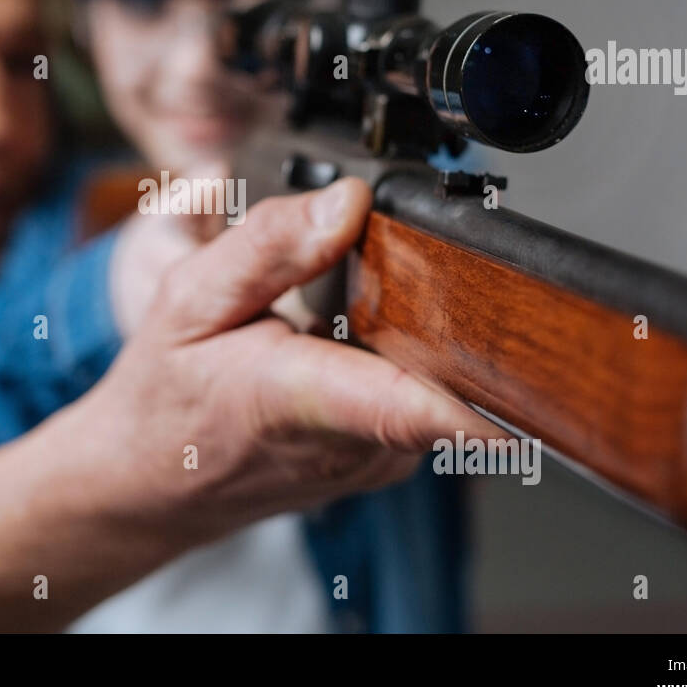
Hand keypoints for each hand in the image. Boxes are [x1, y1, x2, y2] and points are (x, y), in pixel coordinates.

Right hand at [59, 177, 501, 547]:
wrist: (151, 484)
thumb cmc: (165, 399)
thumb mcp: (187, 302)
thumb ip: (267, 248)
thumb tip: (348, 202)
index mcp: (299, 401)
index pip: (413, 405)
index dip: (483, 387)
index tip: (535, 361)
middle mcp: (356, 445)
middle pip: (451, 365)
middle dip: (442, 304)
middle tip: (379, 268)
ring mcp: (380, 461)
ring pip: (441, 376)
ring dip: (417, 332)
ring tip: (342, 314)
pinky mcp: (389, 462)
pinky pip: (423, 395)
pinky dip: (401, 360)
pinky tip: (346, 345)